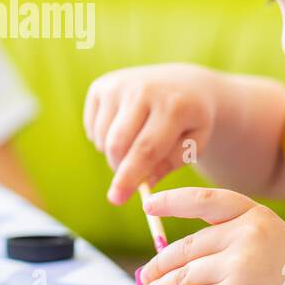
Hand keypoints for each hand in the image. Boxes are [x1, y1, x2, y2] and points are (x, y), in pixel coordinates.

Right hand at [83, 64, 218, 204]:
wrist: (184, 84)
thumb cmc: (190, 122)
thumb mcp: (192, 146)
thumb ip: (167, 166)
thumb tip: (140, 187)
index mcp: (173, 105)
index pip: (146, 149)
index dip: (129, 177)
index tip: (116, 199)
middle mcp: (143, 89)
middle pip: (118, 144)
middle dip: (119, 169)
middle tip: (130, 177)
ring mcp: (118, 84)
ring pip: (102, 138)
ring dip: (113, 154)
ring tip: (135, 147)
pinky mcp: (101, 85)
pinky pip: (92, 127)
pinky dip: (103, 138)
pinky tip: (124, 130)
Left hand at [136, 187, 284, 284]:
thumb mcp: (272, 246)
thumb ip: (232, 245)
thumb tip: (177, 261)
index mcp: (256, 216)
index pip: (206, 200)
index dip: (173, 201)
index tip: (149, 203)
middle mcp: (246, 235)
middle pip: (187, 248)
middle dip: (161, 263)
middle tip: (146, 274)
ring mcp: (238, 266)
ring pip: (183, 276)